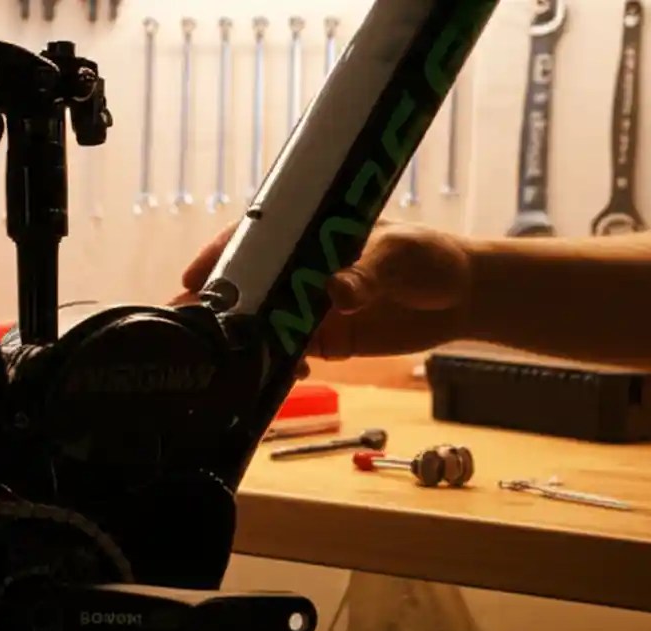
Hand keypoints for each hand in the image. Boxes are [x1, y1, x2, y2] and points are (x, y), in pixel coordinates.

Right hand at [176, 220, 473, 358]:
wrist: (463, 297)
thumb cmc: (430, 256)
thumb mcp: (400, 255)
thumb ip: (367, 274)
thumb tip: (338, 291)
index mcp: (311, 236)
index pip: (254, 239)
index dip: (219, 256)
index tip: (193, 275)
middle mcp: (302, 270)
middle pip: (248, 284)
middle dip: (215, 302)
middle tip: (187, 323)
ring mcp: (310, 305)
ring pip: (264, 321)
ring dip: (242, 338)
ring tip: (218, 358)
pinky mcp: (326, 338)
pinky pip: (291, 352)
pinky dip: (278, 364)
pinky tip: (274, 375)